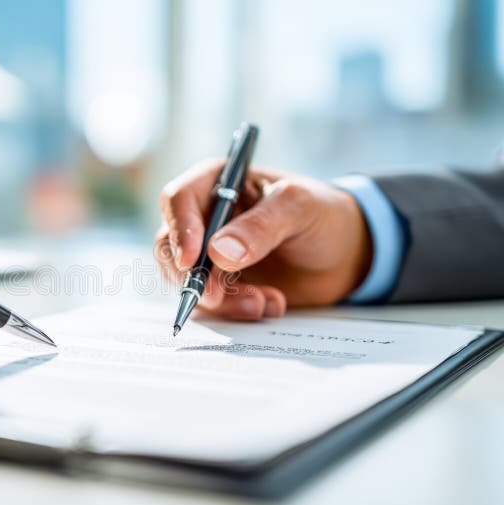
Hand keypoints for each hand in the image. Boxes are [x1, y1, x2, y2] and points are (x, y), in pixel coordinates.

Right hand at [156, 159, 371, 319]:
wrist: (345, 254)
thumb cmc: (323, 215)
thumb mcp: (300, 208)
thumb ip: (262, 226)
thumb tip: (218, 253)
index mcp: (218, 182)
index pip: (178, 200)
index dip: (179, 229)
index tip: (192, 261)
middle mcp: (205, 217)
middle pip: (171, 246)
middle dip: (196, 277)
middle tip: (219, 297)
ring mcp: (210, 254)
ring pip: (188, 281)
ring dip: (221, 300)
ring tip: (265, 302)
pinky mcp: (221, 284)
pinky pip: (211, 304)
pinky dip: (236, 310)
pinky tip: (271, 304)